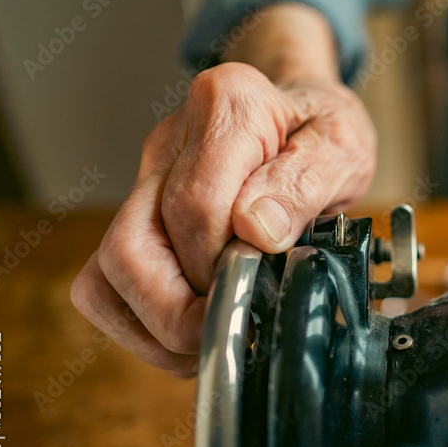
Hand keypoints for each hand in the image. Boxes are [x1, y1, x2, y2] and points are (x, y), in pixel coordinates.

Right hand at [71, 60, 375, 376]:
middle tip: (233, 333)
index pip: (195, 208)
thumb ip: (305, 183)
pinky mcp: (134, 213)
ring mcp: (145, 178)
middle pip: (132, 246)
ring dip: (156, 324)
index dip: (221, 269)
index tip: (259, 295)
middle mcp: (171, 141)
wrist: (302, 117)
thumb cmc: (321, 134)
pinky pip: (105, 281)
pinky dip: (141, 322)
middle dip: (177, 313)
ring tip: (214, 338)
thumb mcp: (343, 149)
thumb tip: (257, 231)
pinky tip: (191, 331)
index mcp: (227, 108)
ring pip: (109, 268)